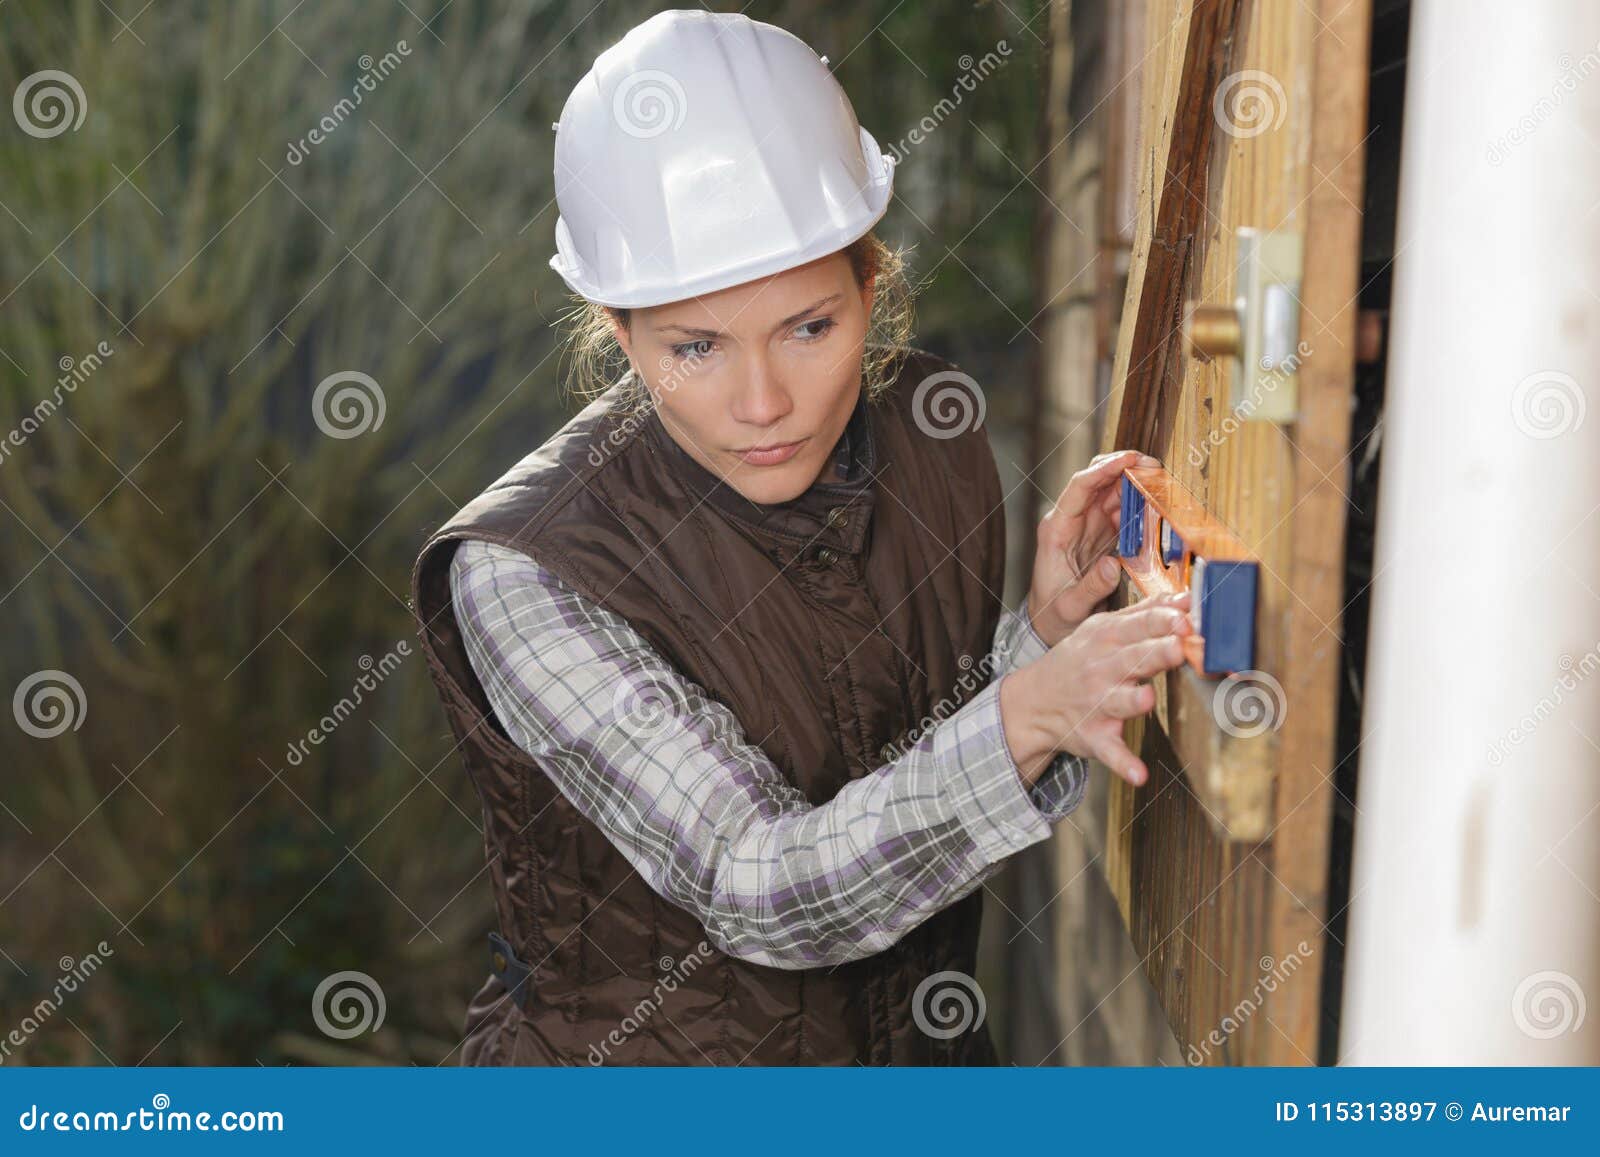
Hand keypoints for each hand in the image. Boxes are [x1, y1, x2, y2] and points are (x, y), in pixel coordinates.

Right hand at [999, 594, 1190, 787]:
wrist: (1034, 703)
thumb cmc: (1078, 662)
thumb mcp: (1101, 630)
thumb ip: (1143, 614)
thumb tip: (1183, 599)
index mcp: (1106, 640)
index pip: (1138, 626)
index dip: (1163, 621)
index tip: (1186, 618)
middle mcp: (1102, 670)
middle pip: (1134, 659)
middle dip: (1157, 653)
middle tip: (1181, 647)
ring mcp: (1097, 704)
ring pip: (1120, 701)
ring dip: (1134, 700)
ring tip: (1147, 698)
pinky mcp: (1095, 736)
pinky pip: (1111, 752)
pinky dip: (1123, 764)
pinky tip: (1139, 775)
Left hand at [1026, 450, 1161, 647]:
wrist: (1051, 623)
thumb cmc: (1054, 614)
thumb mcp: (1070, 607)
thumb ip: (1091, 588)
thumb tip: (1113, 565)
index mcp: (1057, 530)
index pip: (1079, 486)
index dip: (1104, 468)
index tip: (1128, 459)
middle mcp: (1072, 521)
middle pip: (1098, 480)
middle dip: (1125, 466)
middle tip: (1154, 465)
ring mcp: (1088, 526)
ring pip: (1112, 491)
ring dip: (1135, 482)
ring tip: (1160, 480)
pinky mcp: (1102, 535)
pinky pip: (1122, 510)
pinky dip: (1139, 503)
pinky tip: (1156, 503)